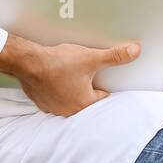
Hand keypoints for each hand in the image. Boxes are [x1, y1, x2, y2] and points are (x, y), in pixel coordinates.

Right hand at [0, 34, 139, 115]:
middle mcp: (69, 112)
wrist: (27, 62)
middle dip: (88, 86)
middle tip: (84, 73)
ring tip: (70, 74)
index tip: (99, 75)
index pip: (103, 97)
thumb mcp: (91, 58)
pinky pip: (56, 98)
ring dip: (72, 89)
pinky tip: (56, 78)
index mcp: (84, 104)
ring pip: (71, 99)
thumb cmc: (58, 63)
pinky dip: (58, 90)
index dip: (103, 83)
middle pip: (87, 99)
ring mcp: (53, 108)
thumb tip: (135, 51)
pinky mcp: (42, 103)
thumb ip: (115, 56)